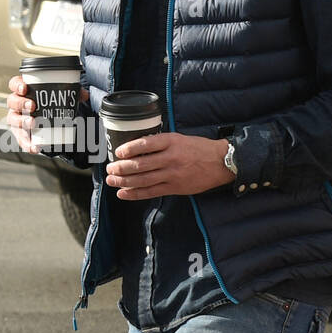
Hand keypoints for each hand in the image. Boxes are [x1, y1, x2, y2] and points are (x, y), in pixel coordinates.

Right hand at [4, 75, 89, 155]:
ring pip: (13, 119)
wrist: (48, 120)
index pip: (14, 84)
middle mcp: (17, 104)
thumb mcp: (59, 97)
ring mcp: (17, 119)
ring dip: (21, 121)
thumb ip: (72, 94)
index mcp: (24, 92)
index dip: (17, 85)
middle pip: (12, 101)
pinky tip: (34, 147)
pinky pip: (20, 139)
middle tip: (32, 106)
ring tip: (33, 123)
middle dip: (21, 103)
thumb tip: (84, 94)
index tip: (24, 88)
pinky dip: (27, 144)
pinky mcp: (20, 133)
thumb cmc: (50, 104)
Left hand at [105, 134, 233, 198]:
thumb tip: (138, 148)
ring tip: (111, 181)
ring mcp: (173, 174)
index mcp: (171, 142)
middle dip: (121, 168)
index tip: (118, 152)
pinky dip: (135, 193)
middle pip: (140, 164)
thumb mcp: (180, 139)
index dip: (128, 149)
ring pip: (143, 179)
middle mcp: (171, 158)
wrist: (221, 163)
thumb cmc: (200, 149)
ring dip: (124, 181)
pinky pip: (151, 191)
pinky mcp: (175, 187)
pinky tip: (123, 193)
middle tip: (110, 169)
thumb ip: (161, 143)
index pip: (145, 144)